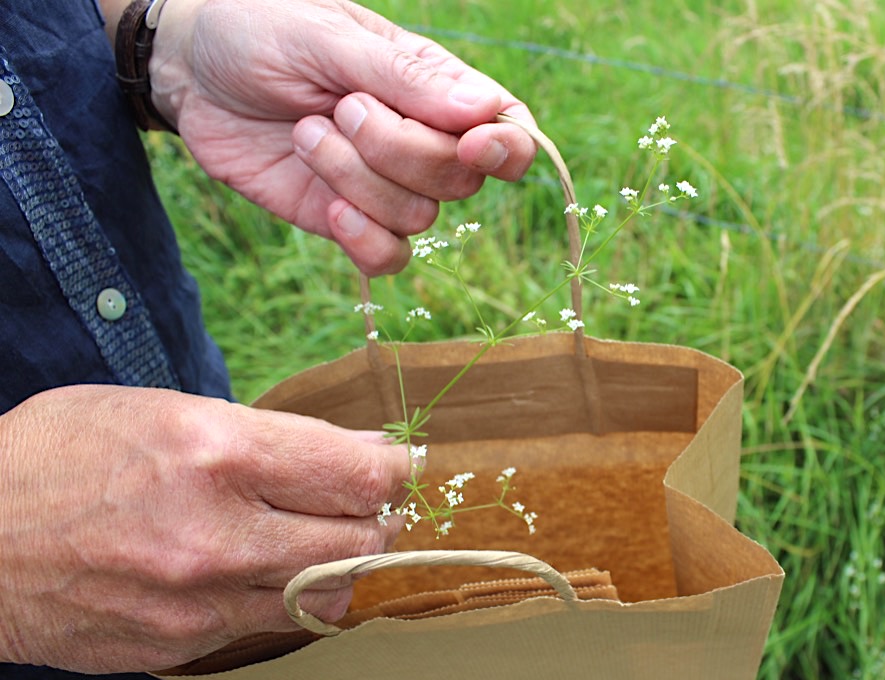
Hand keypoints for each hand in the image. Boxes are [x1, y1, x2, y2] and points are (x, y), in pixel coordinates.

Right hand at [0, 385, 409, 673]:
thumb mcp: (167, 410)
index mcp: (215, 452)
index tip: (401, 465)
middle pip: (359, 540)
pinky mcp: (181, 644)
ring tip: (321, 538)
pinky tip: (266, 570)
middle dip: (378, 518)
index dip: (394, 468)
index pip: (357, 474)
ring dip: (341, 564)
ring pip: (326, 593)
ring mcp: (198, 599)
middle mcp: (216, 533)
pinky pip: (270, 626)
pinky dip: (288, 598)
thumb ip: (273, 434)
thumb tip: (362, 450)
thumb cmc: (62, 455)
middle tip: (370, 504)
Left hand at [148, 0, 536, 274]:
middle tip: (341, 108)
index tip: (471, 142)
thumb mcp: (326, 35)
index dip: (506, 147)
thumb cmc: (260, 30)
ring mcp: (385, 184)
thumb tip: (482, 112)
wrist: (188, 70)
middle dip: (399, 150)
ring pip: (419, 217)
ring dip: (357, 179)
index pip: (508, 128)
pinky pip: (389, 258)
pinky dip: (363, 240)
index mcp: (434, 85)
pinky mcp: (346, 220)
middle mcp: (421, 138)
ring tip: (305, 133)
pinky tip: (328, 206)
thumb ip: (402, 75)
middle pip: (460, 180)